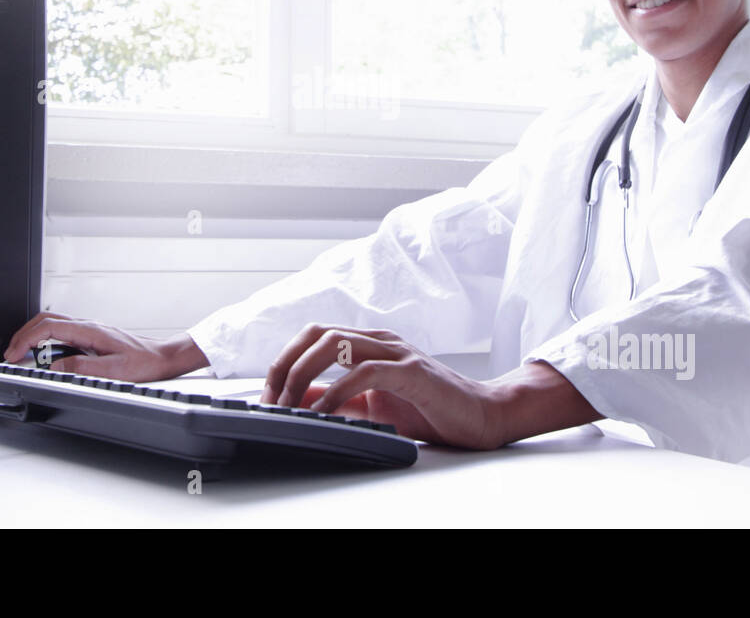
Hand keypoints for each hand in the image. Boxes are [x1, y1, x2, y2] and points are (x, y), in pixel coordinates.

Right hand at [3, 311, 206, 381]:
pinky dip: (46, 342)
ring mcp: (89, 330)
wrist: (161, 357)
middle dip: (23, 336)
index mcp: (90, 331)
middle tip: (10, 355)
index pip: (48, 327)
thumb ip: (83, 367)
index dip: (26, 340)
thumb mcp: (114, 370)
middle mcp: (88, 326)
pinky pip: (62, 333)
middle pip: (46, 321)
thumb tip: (55, 367)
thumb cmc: (144, 362)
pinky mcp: (91, 336)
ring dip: (33, 338)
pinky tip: (45, 357)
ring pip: (52, 325)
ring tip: (23, 357)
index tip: (13, 355)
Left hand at [261, 324, 504, 449]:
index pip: (312, 336)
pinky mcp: (412, 371)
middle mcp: (379, 340)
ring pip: (334, 344)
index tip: (269, 396)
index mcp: (368, 344)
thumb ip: (339, 399)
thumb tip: (298, 402)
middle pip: (316, 333)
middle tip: (272, 401)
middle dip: (285, 365)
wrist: (481, 415)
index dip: (284, 361)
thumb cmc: (430, 409)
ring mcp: (397, 352)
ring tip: (289, 407)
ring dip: (302, 375)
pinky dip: (336, 391)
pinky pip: (364, 372)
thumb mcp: (372, 405)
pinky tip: (322, 413)